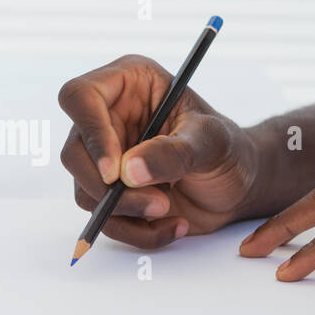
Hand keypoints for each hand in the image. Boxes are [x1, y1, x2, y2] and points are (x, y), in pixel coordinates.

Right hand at [58, 55, 260, 248]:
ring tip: (169, 209)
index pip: (80, 97)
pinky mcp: (111, 193)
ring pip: (85, 191)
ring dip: (126, 212)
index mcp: (128, 84)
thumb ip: (174, 152)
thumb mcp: (212, 142)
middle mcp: (109, 118)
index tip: (115, 171)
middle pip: (74, 152)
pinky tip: (173, 225)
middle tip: (154, 201)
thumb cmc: (229, 149)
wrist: (240, 185)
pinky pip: (105, 218)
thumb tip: (129, 170)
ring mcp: (106, 157)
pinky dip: (137, 231)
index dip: (90, 133)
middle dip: (109, 188)